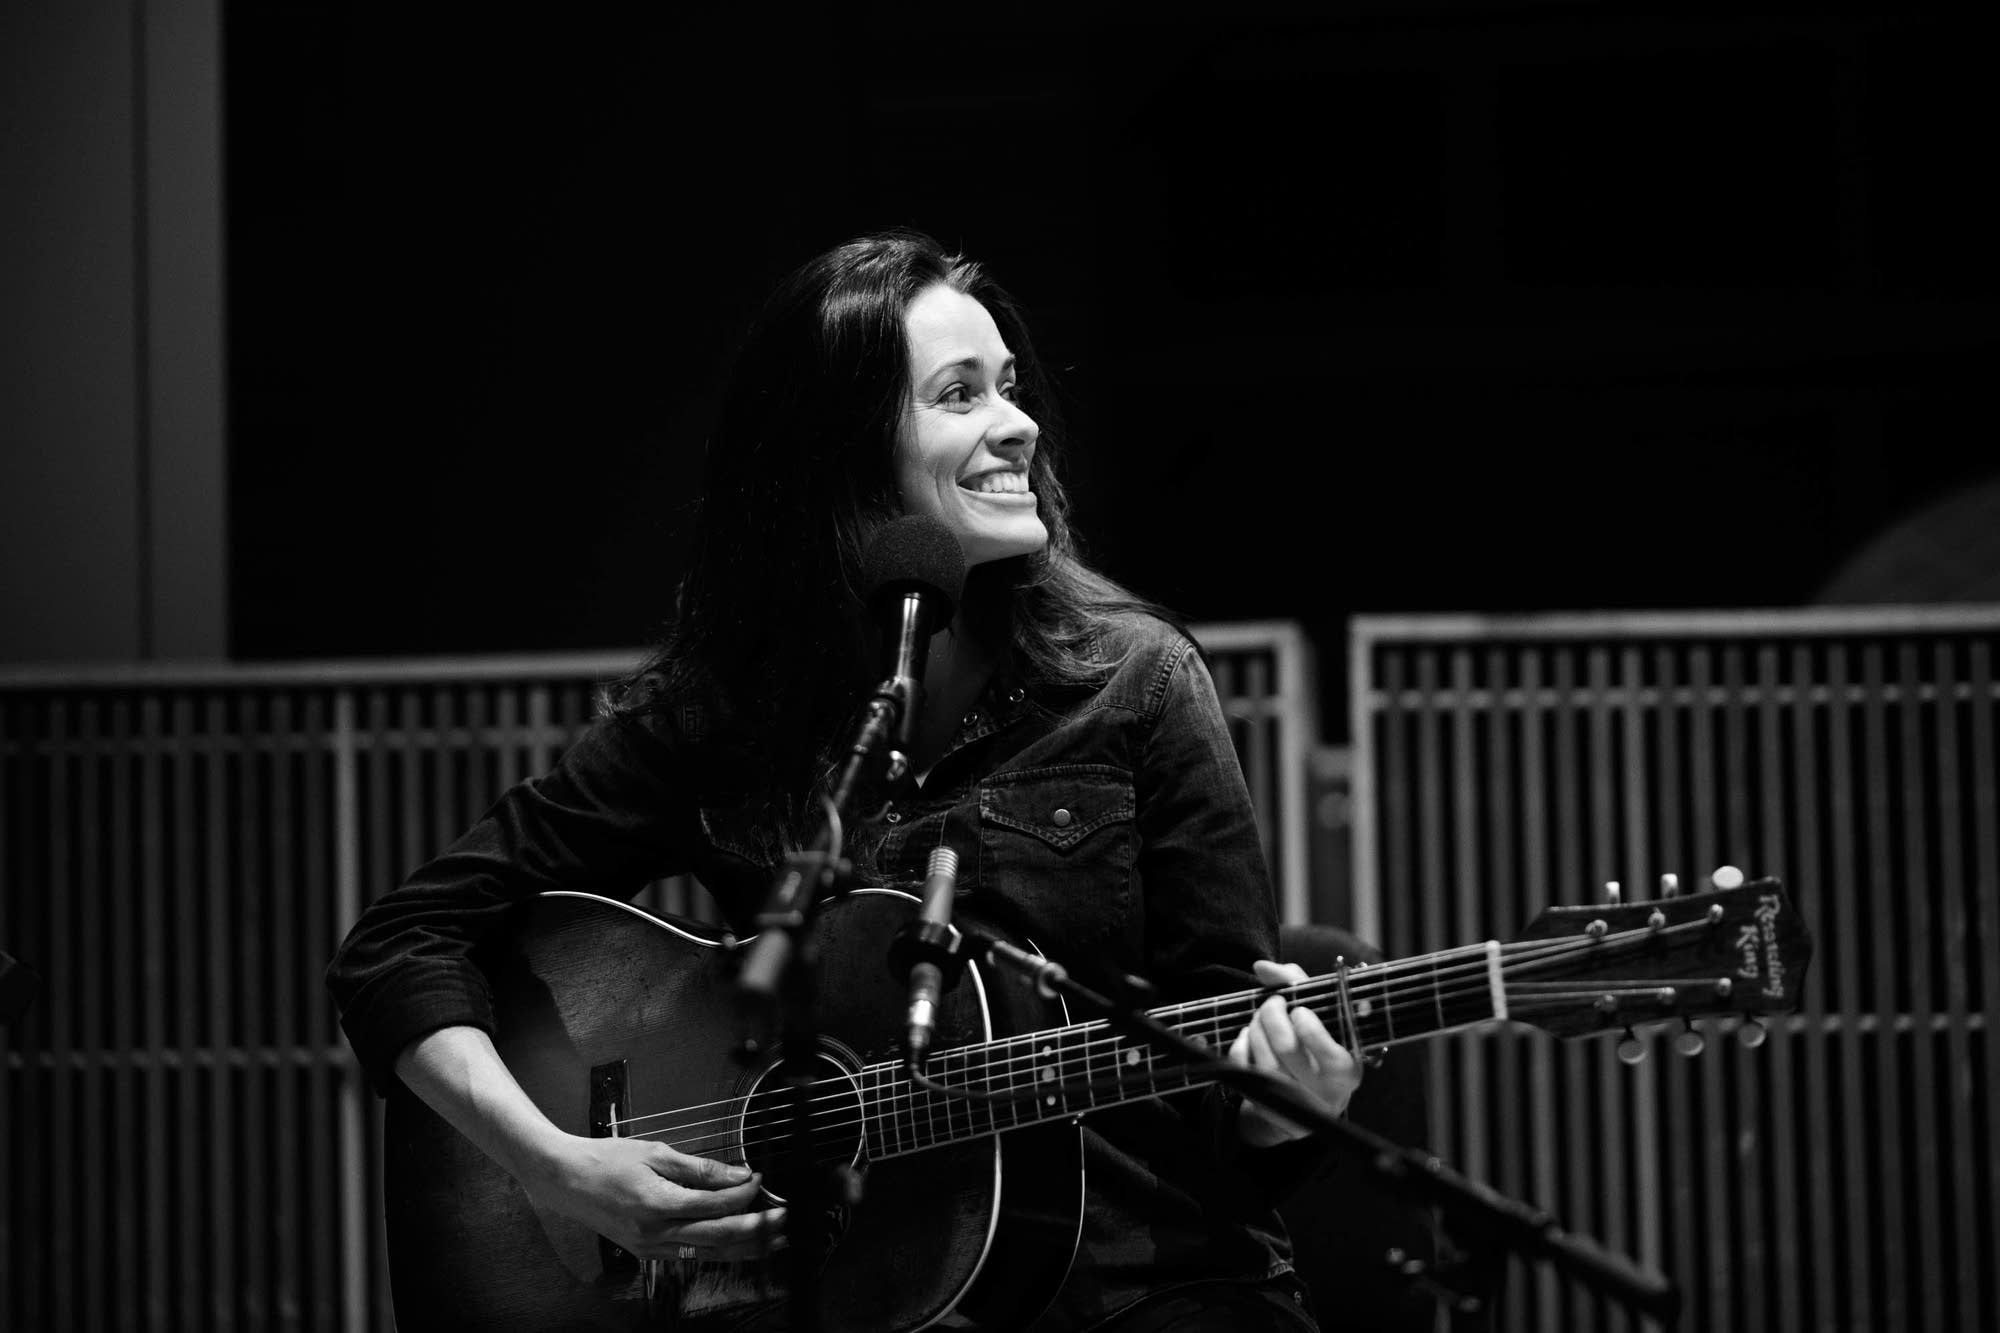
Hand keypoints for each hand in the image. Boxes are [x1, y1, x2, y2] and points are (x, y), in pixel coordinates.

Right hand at [527, 1134, 784, 1260]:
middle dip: (759, 1229)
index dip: (744, 1194)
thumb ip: (700, 1168)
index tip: (761, 1178)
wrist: (566, 1180)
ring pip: (710, 1253)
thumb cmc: (606, 1161)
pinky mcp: (649, 1253)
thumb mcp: (655, 1153)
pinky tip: (742, 1245)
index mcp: (657, 1204)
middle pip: (720, 1237)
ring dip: (747, 1247)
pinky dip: (722, 1250)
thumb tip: (738, 1174)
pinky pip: (694, 1255)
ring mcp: (652, 1248)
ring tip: (776, 1240)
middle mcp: (656, 1234)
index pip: (714, 1205)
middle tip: (786, 1220)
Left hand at [1228, 959, 1363, 1146]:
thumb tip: (1262, 968)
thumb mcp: (1319, 1012)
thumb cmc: (1315, 1042)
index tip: (1299, 1010)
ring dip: (1256, 1029)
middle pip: (1287, 1049)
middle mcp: (1325, 1094)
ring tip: (1260, 1017)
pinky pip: (1245, 1071)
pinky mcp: (1268, 1107)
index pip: (1330, 1056)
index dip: (1309, 1028)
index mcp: (1348, 1071)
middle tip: (1272, 1003)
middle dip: (1272, 1016)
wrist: (1304, 1090)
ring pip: (1264, 1061)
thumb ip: (1296, 982)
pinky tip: (1249, 1037)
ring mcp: (1295, 1105)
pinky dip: (1241, 1046)